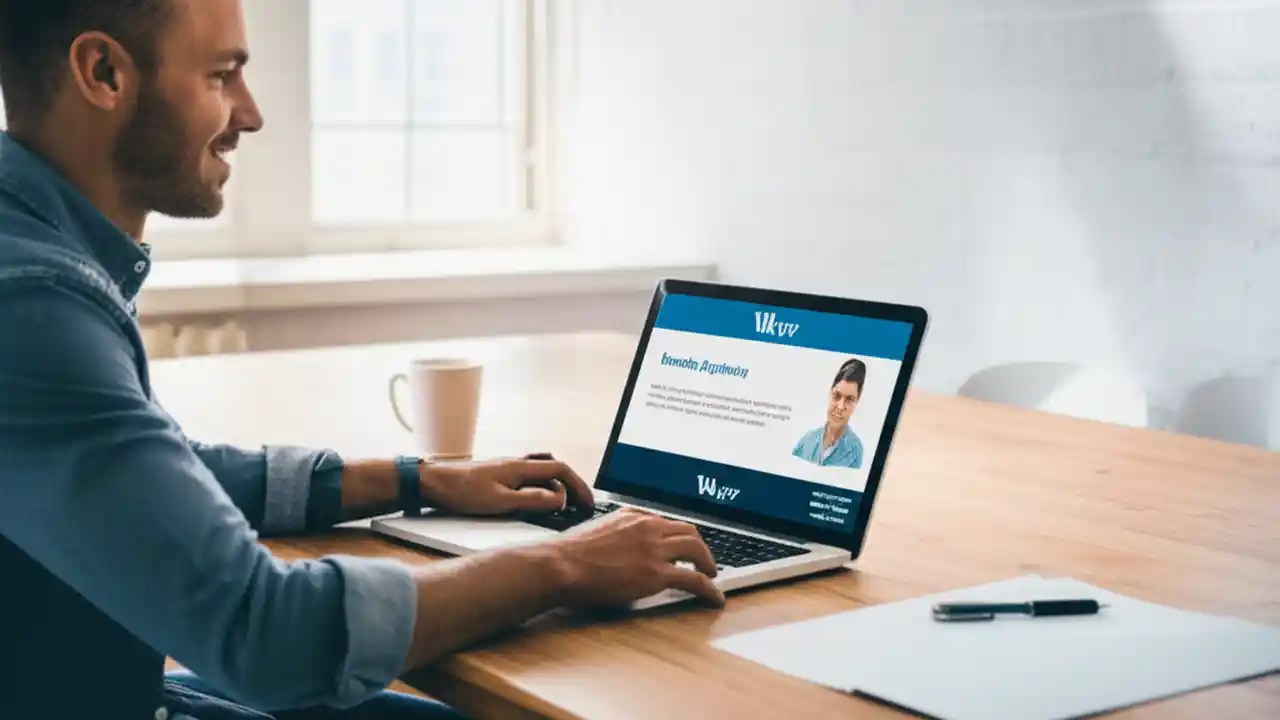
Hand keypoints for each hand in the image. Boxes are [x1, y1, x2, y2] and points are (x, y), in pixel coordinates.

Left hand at [421, 454, 593, 515]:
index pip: (560, 469)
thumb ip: (531, 500)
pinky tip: (535, 497)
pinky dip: (541, 485)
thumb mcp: (499, 502)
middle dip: (571, 484)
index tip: (587, 502)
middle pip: (553, 467)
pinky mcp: (496, 474)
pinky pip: (528, 475)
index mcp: (519, 467)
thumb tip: (558, 499)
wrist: (431, 482)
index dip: (578, 485)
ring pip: (541, 470)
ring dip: (557, 483)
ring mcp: (505, 467)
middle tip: (580, 503)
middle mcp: (515, 463)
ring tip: (564, 501)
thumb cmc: (460, 492)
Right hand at [549, 508, 724, 607]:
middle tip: (703, 560)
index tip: (680, 547)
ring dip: (708, 563)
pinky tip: (714, 597)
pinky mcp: (657, 574)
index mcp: (633, 515)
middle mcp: (648, 527)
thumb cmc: (569, 554)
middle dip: (699, 546)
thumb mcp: (595, 530)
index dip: (676, 537)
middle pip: (688, 531)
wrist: (562, 565)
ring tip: (712, 575)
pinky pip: (694, 579)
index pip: (665, 522)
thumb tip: (618, 547)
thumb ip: (614, 533)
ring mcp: (655, 550)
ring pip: (696, 549)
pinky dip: (710, 588)